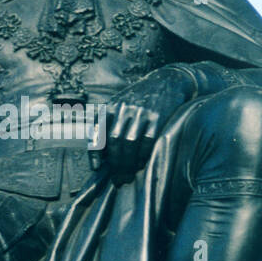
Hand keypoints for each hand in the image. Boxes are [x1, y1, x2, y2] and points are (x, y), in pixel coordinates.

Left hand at [91, 67, 193, 182]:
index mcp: (111, 106)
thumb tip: (102, 154)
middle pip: (114, 141)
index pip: (98, 131)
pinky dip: (143, 155)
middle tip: (117, 178)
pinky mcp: (157, 117)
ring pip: (129, 142)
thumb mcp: (120, 105)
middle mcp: (124, 109)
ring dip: (128, 162)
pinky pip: (147, 140)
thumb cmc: (140, 99)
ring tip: (128, 175)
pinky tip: (141, 163)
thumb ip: (110, 124)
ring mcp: (141, 112)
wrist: (165, 82)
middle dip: (115, 163)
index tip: (96, 167)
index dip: (95, 152)